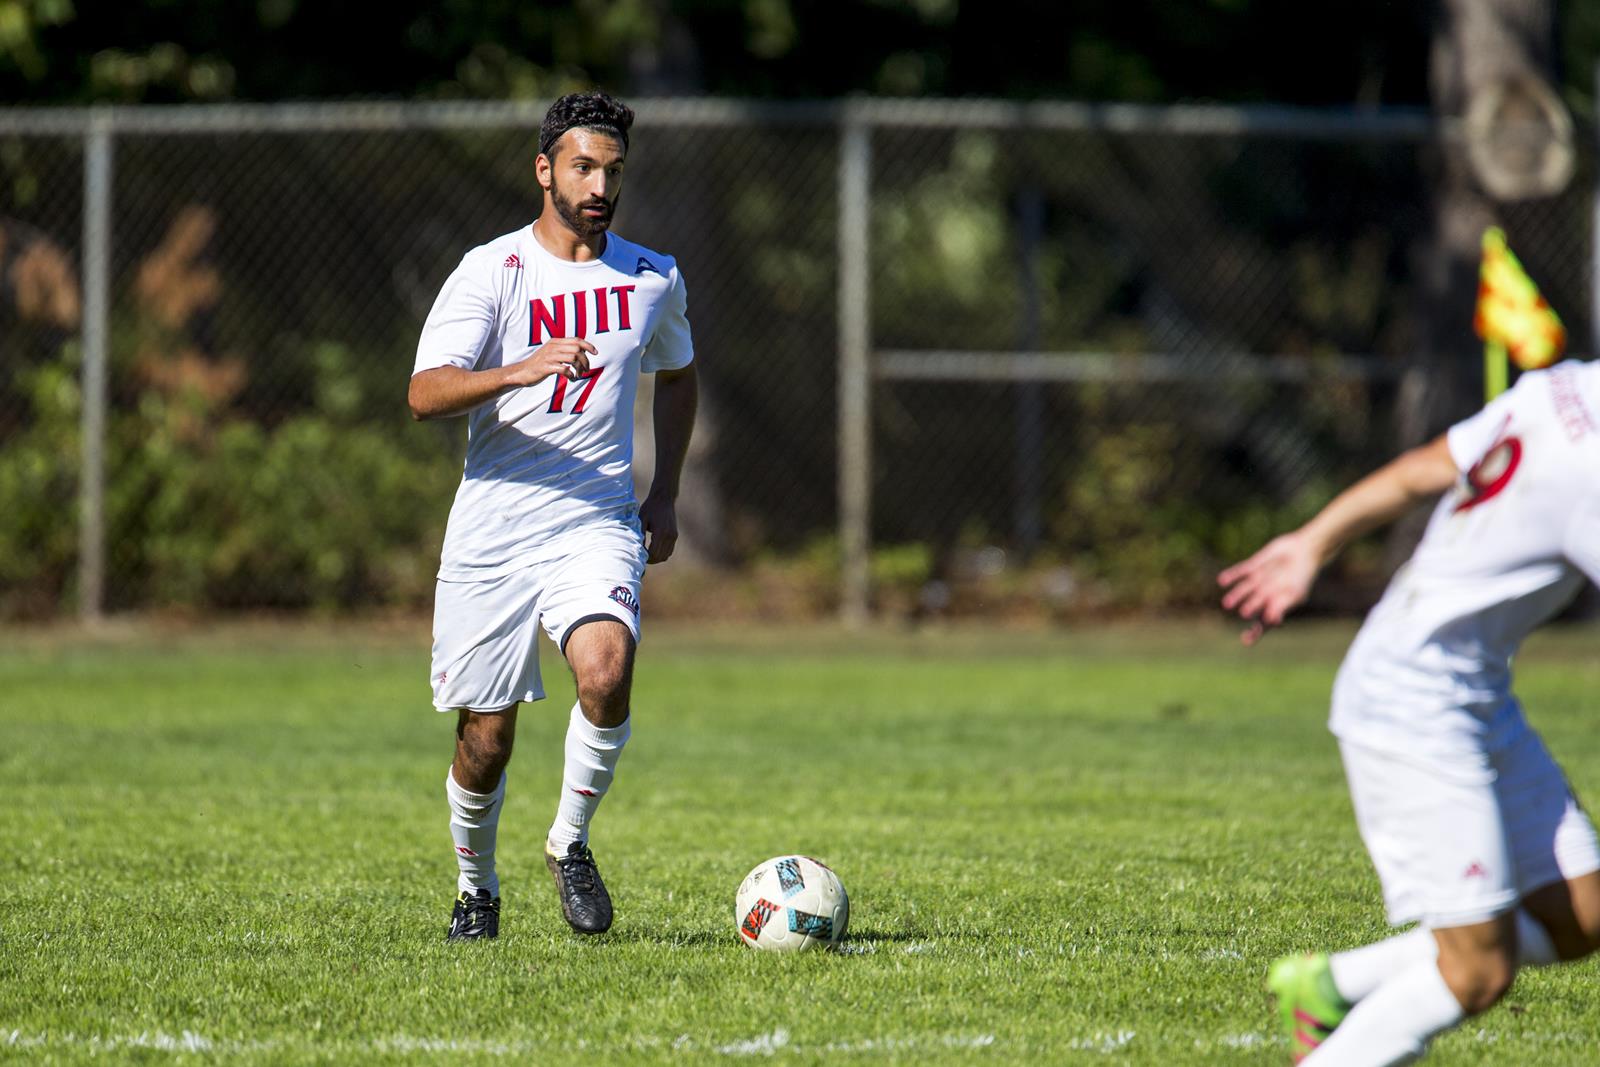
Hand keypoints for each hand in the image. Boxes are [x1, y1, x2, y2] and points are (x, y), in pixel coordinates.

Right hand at [505, 337, 597, 386]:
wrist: (522, 372)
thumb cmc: (539, 364)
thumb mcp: (551, 352)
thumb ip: (564, 350)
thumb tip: (581, 351)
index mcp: (555, 342)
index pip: (576, 340)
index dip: (588, 345)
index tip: (595, 353)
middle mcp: (553, 347)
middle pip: (577, 349)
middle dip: (585, 361)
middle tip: (585, 370)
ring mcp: (549, 357)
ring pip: (573, 358)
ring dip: (579, 369)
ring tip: (578, 375)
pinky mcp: (546, 367)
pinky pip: (564, 369)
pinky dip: (571, 375)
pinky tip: (571, 379)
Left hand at [638, 490, 678, 564]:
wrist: (663, 499)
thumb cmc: (649, 508)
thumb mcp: (641, 520)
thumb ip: (639, 534)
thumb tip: (637, 548)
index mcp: (660, 532)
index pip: (653, 553)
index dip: (645, 557)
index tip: (638, 555)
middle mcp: (669, 536)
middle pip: (660, 557)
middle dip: (650, 560)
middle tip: (641, 557)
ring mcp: (673, 536)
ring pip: (666, 556)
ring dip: (657, 558)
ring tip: (647, 555)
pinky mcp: (675, 535)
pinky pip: (669, 551)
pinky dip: (662, 554)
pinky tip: (654, 550)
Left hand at [1217, 531, 1319, 645]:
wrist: (1304, 549)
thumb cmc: (1303, 575)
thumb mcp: (1295, 592)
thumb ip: (1282, 605)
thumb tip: (1270, 621)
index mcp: (1275, 605)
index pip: (1263, 623)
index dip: (1254, 633)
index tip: (1245, 640)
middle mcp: (1264, 595)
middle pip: (1252, 606)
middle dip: (1249, 609)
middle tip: (1245, 613)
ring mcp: (1258, 581)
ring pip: (1243, 590)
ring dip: (1235, 596)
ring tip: (1227, 603)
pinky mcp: (1253, 567)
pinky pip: (1240, 572)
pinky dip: (1231, 576)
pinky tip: (1222, 581)